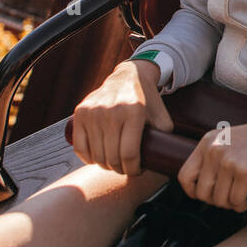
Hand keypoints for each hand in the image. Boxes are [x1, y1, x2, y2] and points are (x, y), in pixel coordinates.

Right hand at [71, 59, 173, 175]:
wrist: (128, 76)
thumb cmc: (147, 100)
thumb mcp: (162, 115)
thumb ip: (166, 136)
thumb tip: (167, 160)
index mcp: (134, 112)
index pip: (130, 154)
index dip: (133, 169)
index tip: (137, 170)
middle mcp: (111, 111)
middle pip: (112, 157)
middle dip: (120, 169)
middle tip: (126, 168)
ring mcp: (93, 112)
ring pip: (97, 155)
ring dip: (105, 166)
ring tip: (114, 164)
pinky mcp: (80, 112)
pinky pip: (80, 147)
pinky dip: (88, 158)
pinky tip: (96, 160)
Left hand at [177, 109, 246, 212]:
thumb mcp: (231, 139)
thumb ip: (216, 153)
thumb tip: (203, 182)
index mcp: (207, 141)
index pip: (185, 176)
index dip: (193, 192)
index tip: (208, 195)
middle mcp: (214, 149)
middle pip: (202, 192)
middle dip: (216, 201)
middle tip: (231, 197)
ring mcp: (229, 160)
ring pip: (220, 199)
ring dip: (231, 205)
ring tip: (242, 198)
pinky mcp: (246, 170)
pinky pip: (237, 200)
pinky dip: (242, 205)